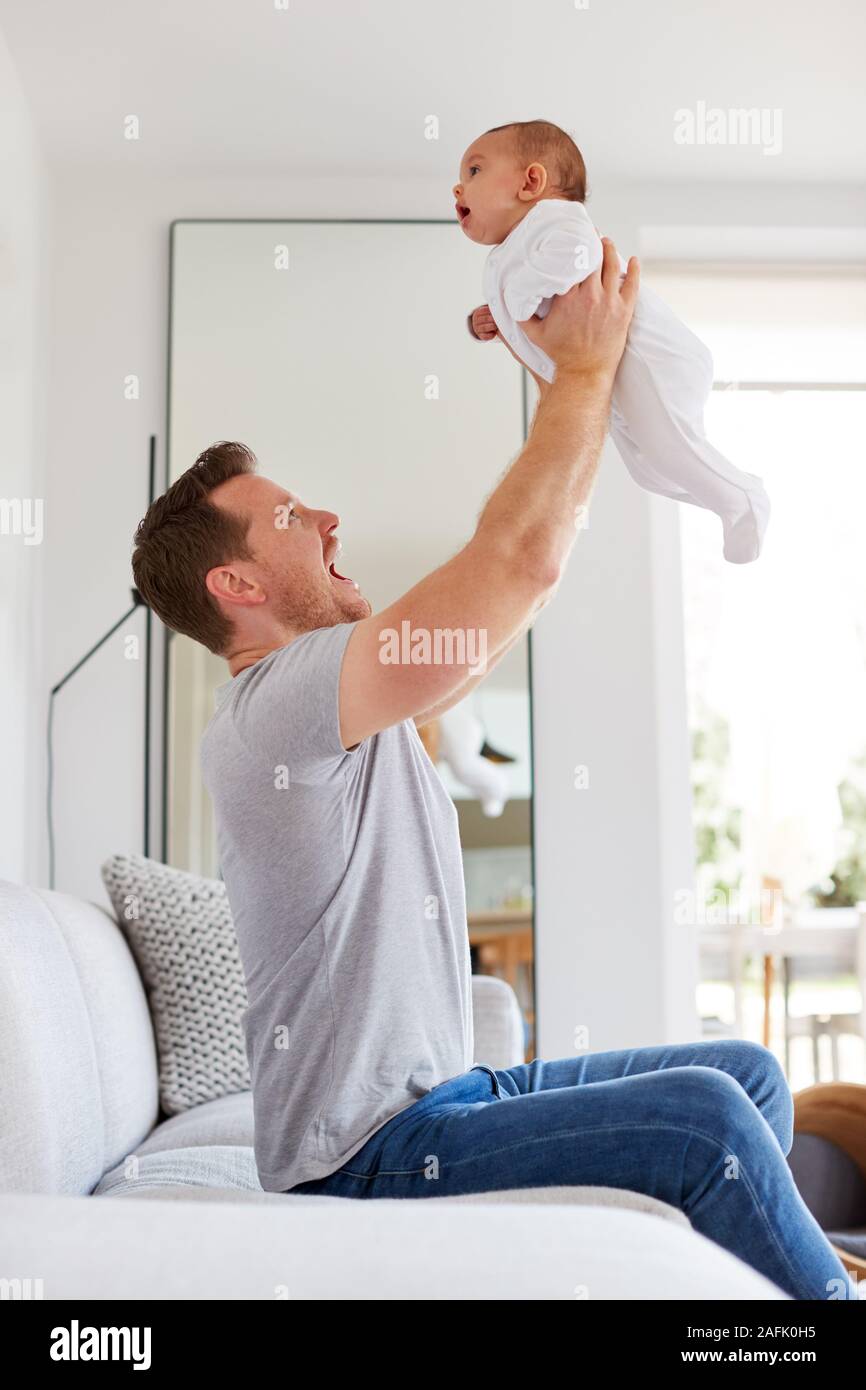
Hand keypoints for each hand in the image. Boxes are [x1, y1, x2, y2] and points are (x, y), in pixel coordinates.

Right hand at [469, 304, 498, 340]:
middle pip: (486, 319)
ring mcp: (477, 329)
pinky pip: (486, 336)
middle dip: (494, 319)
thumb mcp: (488, 311)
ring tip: (498, 325)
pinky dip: (492, 334)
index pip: (484, 310)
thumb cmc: (488, 317)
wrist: (481, 327)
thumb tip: (501, 305)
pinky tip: (495, 332)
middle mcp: (476, 321)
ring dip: (493, 326)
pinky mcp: (481, 336)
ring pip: (485, 327)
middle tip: (501, 319)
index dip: (493, 311)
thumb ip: (493, 309)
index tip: (500, 311)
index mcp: (477, 313)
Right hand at [517, 238, 639, 380]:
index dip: (572, 245)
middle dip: (591, 242)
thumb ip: (521, 314)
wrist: (583, 373)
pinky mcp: (624, 311)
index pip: (572, 260)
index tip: (570, 237)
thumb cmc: (560, 355)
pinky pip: (633, 283)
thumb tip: (509, 299)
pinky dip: (634, 269)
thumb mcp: (534, 334)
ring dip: (610, 250)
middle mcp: (590, 295)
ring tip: (606, 243)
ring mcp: (609, 302)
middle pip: (593, 257)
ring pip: (612, 265)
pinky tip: (633, 260)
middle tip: (589, 234)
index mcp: (568, 298)